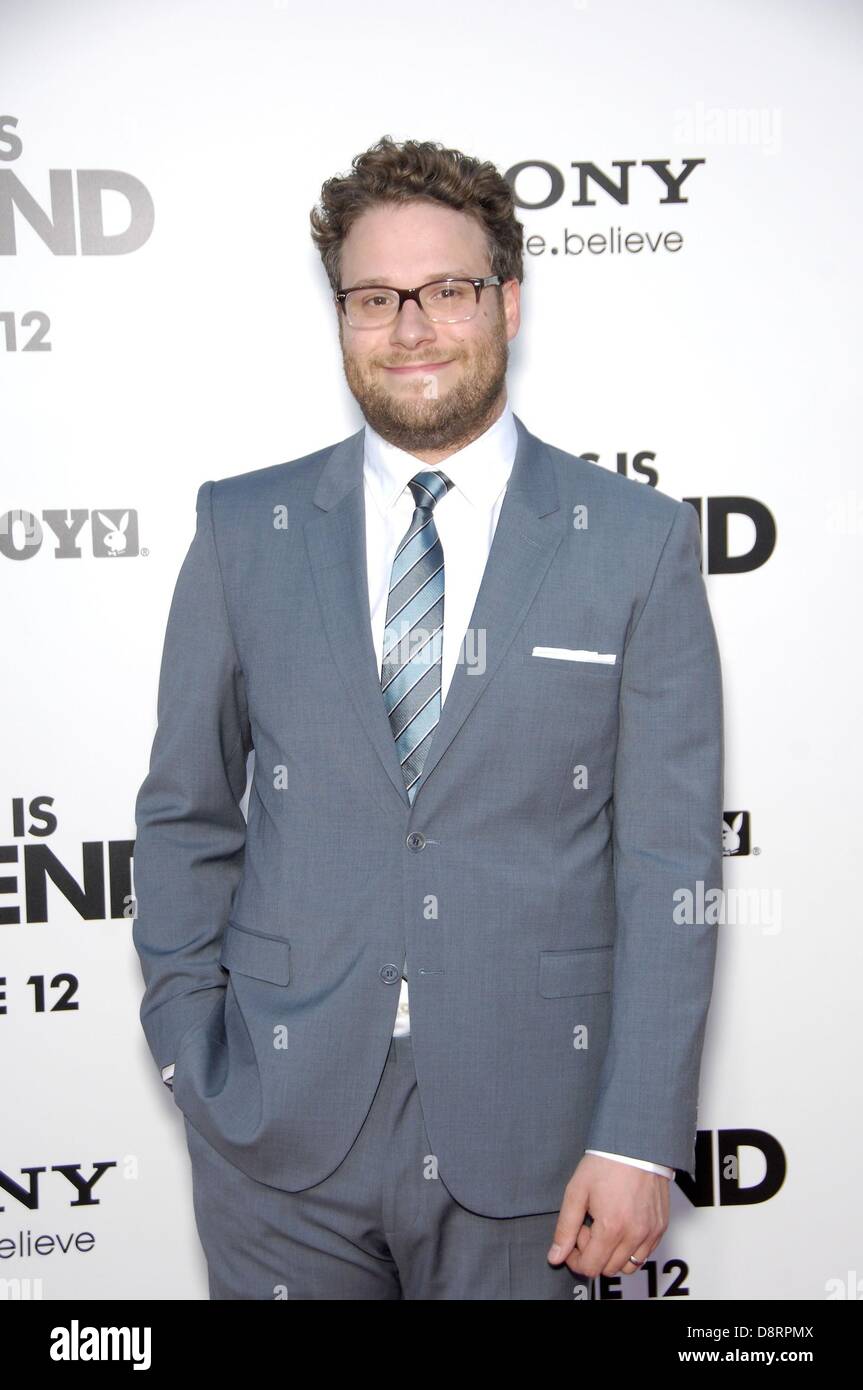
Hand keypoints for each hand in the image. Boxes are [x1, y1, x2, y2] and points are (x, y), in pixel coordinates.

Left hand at [547, 1153, 669, 1277]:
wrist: (635, 1144)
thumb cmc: (606, 1163)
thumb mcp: (576, 1192)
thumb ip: (565, 1228)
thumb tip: (555, 1256)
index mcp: (611, 1227)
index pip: (591, 1268)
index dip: (576, 1259)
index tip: (573, 1241)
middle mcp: (634, 1234)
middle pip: (608, 1269)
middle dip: (593, 1253)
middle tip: (589, 1226)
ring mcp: (650, 1232)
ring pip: (628, 1266)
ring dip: (612, 1254)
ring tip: (606, 1226)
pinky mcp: (660, 1227)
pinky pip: (644, 1253)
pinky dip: (630, 1248)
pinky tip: (621, 1224)